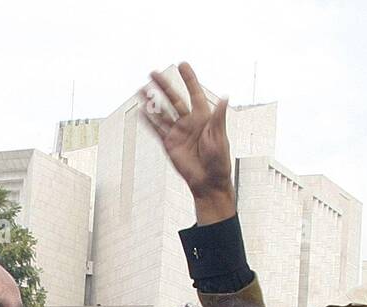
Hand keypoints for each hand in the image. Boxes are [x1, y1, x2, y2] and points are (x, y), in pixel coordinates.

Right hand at [141, 62, 234, 224]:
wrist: (208, 182)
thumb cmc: (219, 161)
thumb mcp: (220, 137)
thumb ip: (219, 117)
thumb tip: (225, 98)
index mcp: (203, 117)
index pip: (194, 93)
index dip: (189, 79)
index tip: (182, 65)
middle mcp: (189, 122)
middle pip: (174, 99)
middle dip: (163, 86)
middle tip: (153, 72)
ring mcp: (178, 132)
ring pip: (162, 113)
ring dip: (152, 101)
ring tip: (141, 90)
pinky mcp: (169, 144)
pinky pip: (157, 130)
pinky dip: (148, 121)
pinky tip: (141, 111)